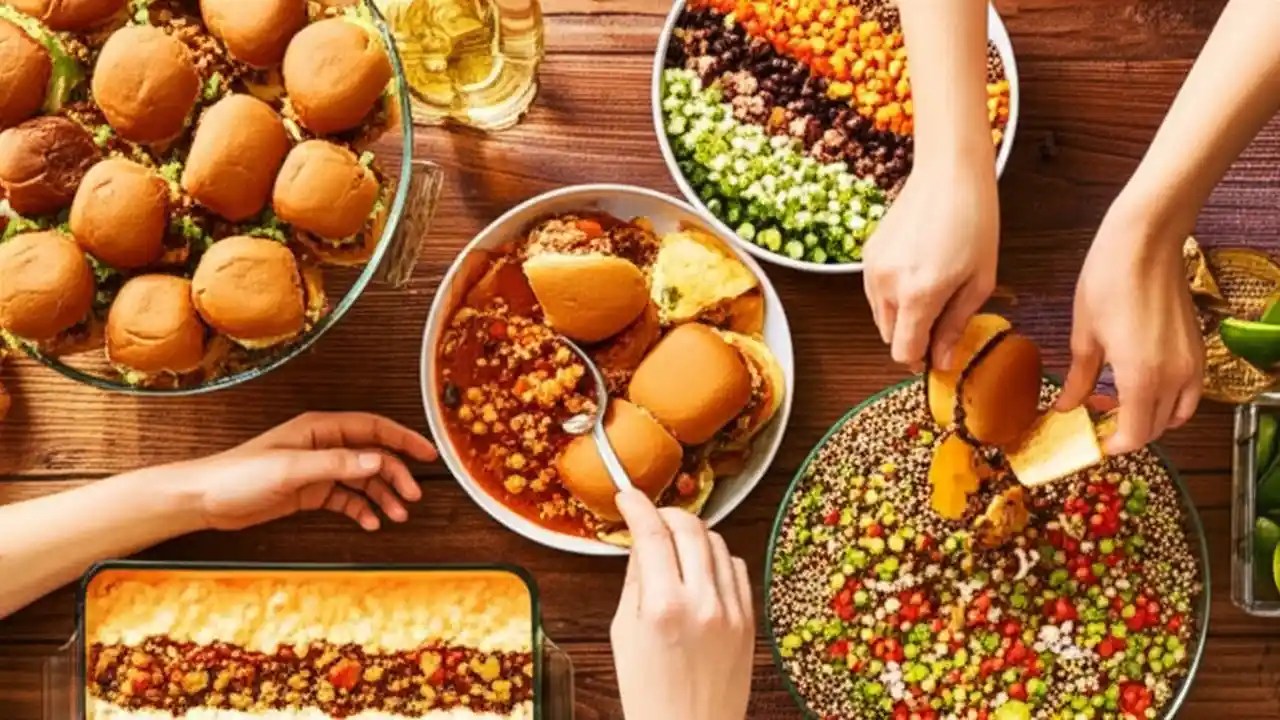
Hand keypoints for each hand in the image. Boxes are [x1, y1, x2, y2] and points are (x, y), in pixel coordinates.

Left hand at [180, 412, 437, 531]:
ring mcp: (318, 470)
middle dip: (396, 475)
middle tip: (412, 498)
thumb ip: (337, 463)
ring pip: (363, 479)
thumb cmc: (241, 475)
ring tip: (396, 516)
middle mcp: (324, 446)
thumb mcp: (292, 468)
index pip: (373, 428)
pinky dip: (361, 509)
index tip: (428, 454)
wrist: (205, 499)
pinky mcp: (310, 492)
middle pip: (373, 456)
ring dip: (382, 496)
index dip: (403, 439)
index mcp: (321, 429)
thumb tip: (378, 460)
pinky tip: (370, 522)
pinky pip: (346, 498)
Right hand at [610, 490, 753, 719]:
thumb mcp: (624, 634)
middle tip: (651, 518)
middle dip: (667, 514)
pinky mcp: (749, 621)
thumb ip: (635, 582)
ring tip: (674, 546)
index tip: (627, 496)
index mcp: (662, 607)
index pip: (652, 534)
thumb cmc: (649, 695)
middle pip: (690, 528)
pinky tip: (700, 570)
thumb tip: (640, 543)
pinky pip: (736, 569)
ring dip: (693, 534)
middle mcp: (702, 603)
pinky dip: (717, 559)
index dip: (638, 506)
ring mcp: (732, 611)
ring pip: (717, 543)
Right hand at [863, 161, 999, 368]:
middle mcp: (887, 285)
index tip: (937, 355)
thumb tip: (943, 361)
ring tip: (930, 289)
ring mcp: (872, 270)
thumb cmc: (973, 222)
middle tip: (940, 318)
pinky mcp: (867, 256)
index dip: (921, 360)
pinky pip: (875, 292)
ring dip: (902, 316)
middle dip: (912, 337)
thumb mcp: (979, 281)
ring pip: (880, 316)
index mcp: (918, 295)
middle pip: (890, 337)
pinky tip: (917, 271)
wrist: (948, 175)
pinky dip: (892, 294)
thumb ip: (955, 325)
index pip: (903, 352)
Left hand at [1057, 200, 1203, 453]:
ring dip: (1148, 418)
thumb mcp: (1084, 334)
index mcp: (1142, 378)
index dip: (1112, 446)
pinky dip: (1167, 400)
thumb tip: (1066, 406)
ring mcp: (1192, 363)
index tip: (1091, 442)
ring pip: (1176, 413)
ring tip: (1114, 401)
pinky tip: (1138, 383)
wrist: (1147, 241)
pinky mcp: (1198, 349)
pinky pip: (1189, 392)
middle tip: (1093, 419)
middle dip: (1125, 431)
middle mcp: (1174, 377)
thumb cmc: (1109, 281)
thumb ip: (1079, 377)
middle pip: (1156, 429)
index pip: (1134, 436)